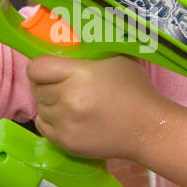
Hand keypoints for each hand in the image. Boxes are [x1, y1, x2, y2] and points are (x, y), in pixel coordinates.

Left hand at [25, 54, 166, 160]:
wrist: (149, 128)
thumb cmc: (136, 90)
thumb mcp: (116, 59)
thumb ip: (88, 53)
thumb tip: (65, 43)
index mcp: (80, 74)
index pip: (37, 68)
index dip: (40, 68)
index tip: (49, 70)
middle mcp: (68, 99)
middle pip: (37, 89)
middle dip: (47, 86)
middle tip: (63, 86)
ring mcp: (66, 123)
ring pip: (40, 109)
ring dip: (50, 104)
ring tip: (69, 104)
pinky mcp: (66, 142)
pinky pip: (43, 127)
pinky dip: (52, 121)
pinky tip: (68, 118)